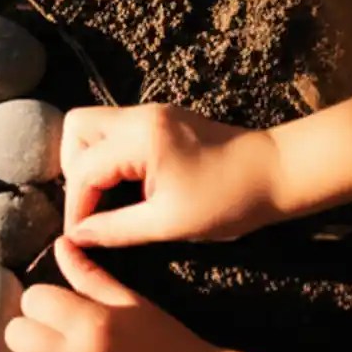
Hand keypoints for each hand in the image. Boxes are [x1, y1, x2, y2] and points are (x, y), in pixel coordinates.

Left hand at [5, 238, 218, 351]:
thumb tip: (59, 244)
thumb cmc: (163, 340)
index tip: (58, 304)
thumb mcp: (130, 301)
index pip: (32, 299)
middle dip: (30, 327)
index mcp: (92, 323)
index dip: (43, 298)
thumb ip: (88, 275)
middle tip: (51, 330)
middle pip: (16, 335)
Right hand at [62, 104, 281, 246]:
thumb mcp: (169, 224)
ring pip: (93, 125)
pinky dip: (108, 156)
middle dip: (73, 169)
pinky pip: (115, 131)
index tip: (80, 235)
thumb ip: (116, 229)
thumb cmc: (229, 200)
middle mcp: (139, 116)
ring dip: (88, 160)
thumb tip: (77, 237)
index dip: (75, 205)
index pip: (83, 168)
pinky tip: (124, 185)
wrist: (278, 171)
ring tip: (104, 196)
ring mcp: (150, 113)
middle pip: (76, 128)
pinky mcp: (160, 120)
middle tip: (91, 204)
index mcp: (141, 139)